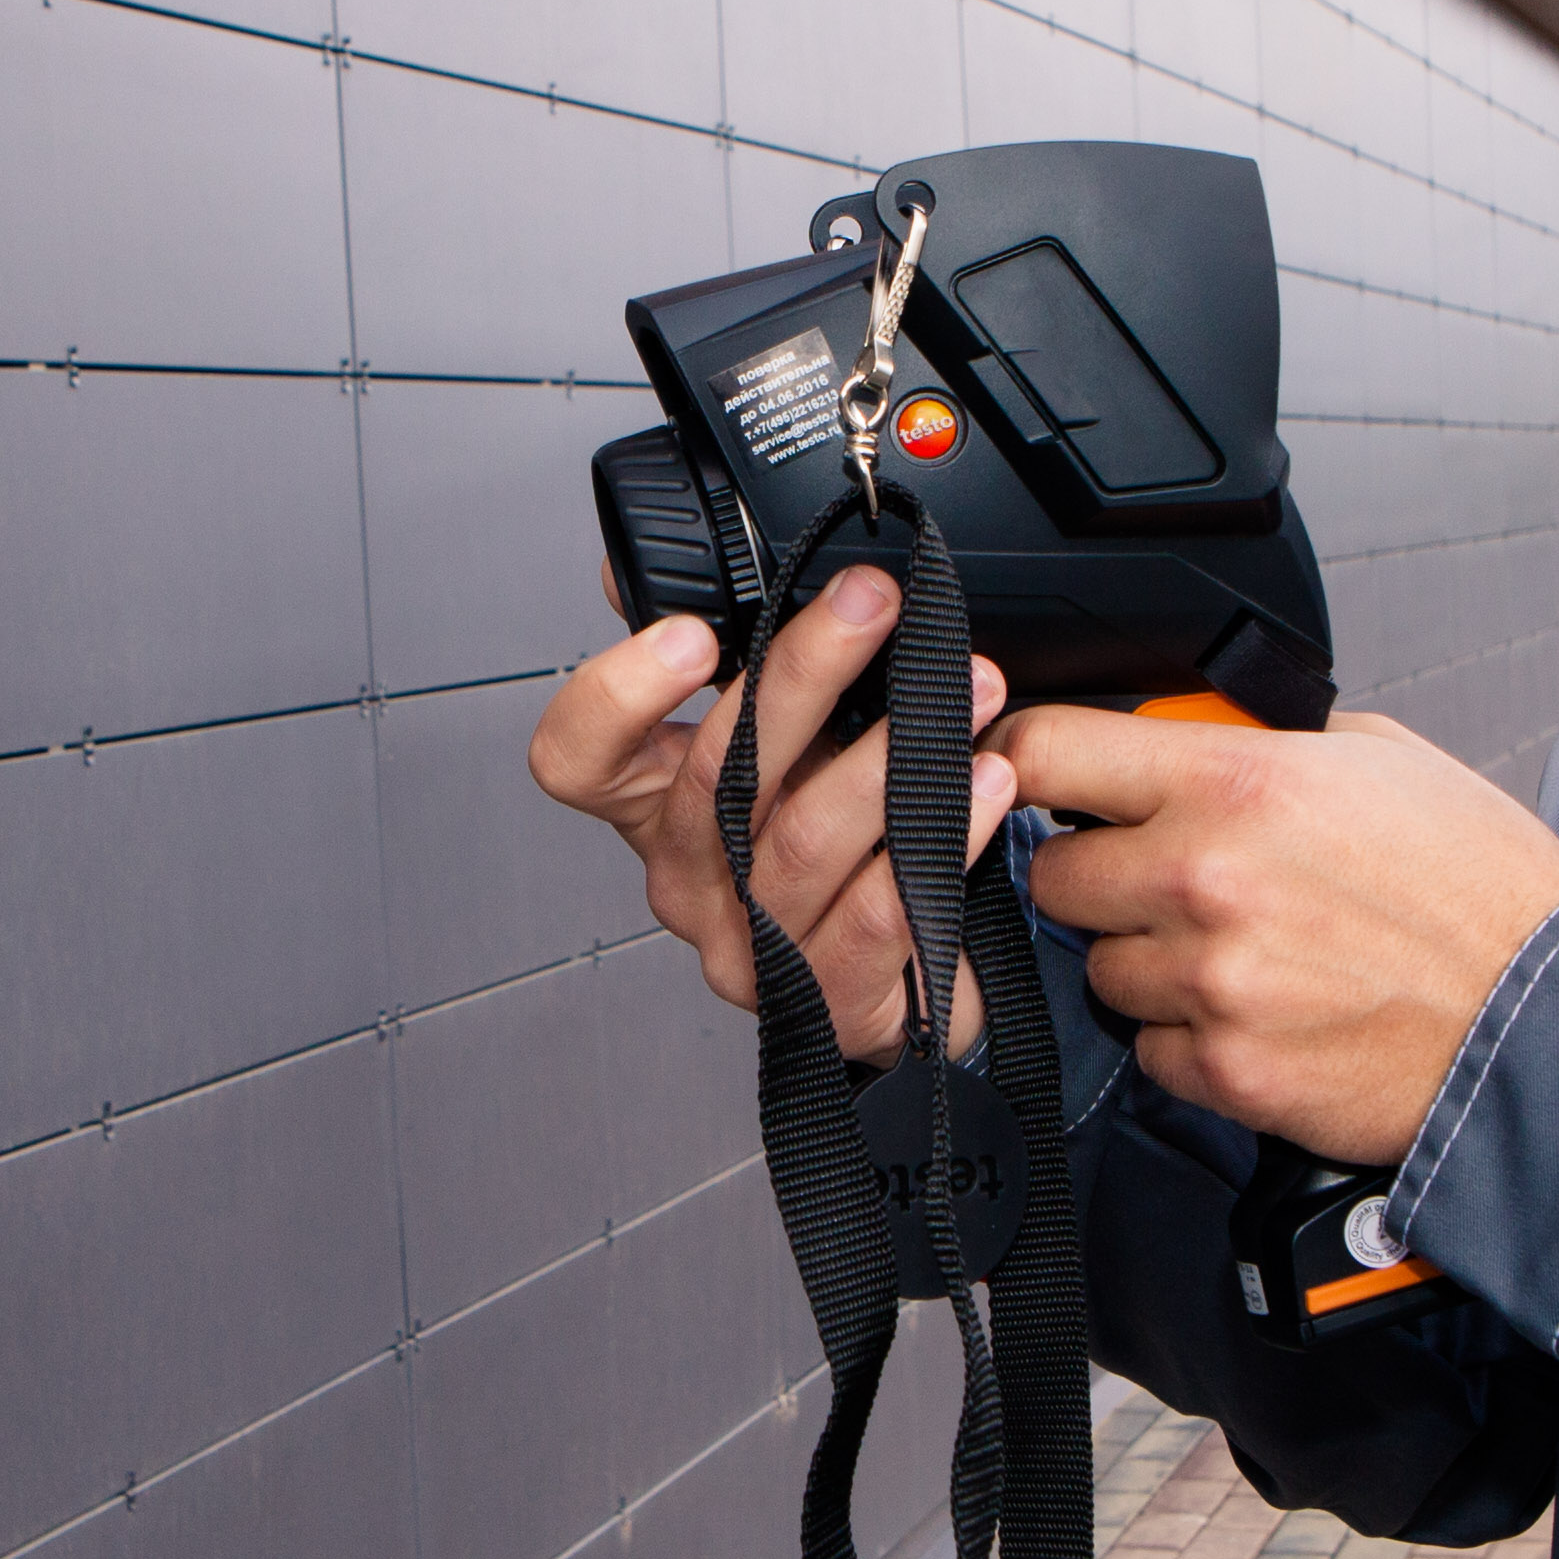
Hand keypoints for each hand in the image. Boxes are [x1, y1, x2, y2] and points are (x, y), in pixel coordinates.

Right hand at [528, 568, 1011, 1059]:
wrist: (913, 982)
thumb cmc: (844, 848)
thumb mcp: (786, 741)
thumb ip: (728, 649)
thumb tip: (644, 557)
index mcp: (658, 804)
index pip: (576, 758)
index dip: (615, 696)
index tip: (692, 633)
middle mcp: (690, 878)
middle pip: (710, 777)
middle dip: (798, 674)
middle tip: (871, 603)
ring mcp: (751, 947)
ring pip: (801, 842)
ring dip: (890, 757)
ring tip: (967, 693)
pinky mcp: (825, 1000)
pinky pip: (870, 919)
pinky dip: (935, 843)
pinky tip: (981, 787)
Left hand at [997, 706, 1558, 1162]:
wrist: (1545, 1018)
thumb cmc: (1478, 887)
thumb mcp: (1376, 758)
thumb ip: (1254, 744)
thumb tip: (1175, 740)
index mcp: (1237, 782)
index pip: (1046, 750)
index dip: (1021, 759)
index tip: (1024, 774)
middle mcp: (1204, 878)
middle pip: (1053, 872)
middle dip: (1098, 874)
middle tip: (1169, 882)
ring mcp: (1208, 982)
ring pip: (1098, 969)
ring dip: (1146, 963)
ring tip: (1242, 955)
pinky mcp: (1223, 1070)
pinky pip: (1148, 1049)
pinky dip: (1188, 1038)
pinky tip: (1262, 1014)